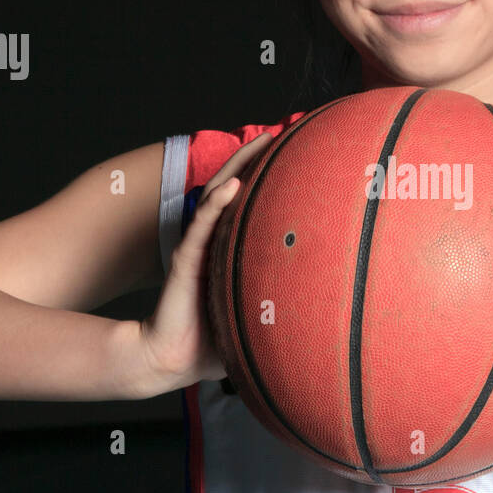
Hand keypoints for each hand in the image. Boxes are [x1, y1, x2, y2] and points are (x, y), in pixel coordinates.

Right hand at [137, 131, 274, 391]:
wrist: (168, 359)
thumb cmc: (210, 341)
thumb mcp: (252, 316)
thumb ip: (276, 305)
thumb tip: (324, 310)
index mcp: (228, 250)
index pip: (249, 205)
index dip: (267, 179)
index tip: (296, 156)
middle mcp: (213, 241)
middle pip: (235, 188)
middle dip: (256, 159)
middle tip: (282, 134)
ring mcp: (199, 248)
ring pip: (218, 196)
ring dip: (238, 167)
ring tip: (261, 142)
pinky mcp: (186, 262)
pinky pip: (202, 227)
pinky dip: (216, 205)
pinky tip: (232, 186)